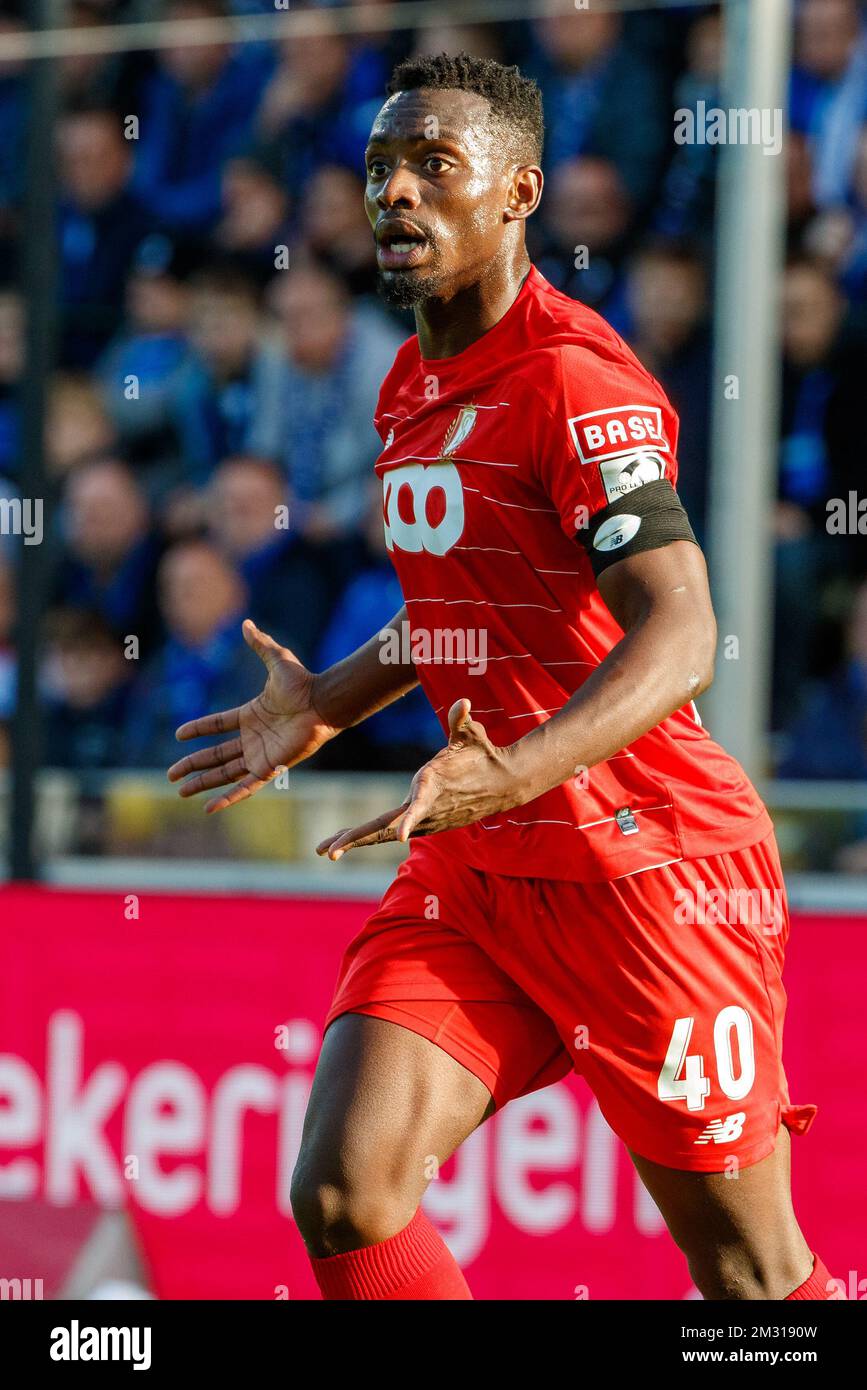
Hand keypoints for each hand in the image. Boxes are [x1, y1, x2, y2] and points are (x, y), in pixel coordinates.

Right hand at [167, 619, 338, 812]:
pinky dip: (228, 798)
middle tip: (170, 775)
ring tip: (179, 792)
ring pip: (224, 774)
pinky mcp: (269, 768)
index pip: (217, 725)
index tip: (178, 735)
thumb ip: (260, 645)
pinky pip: (245, 787)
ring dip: (202, 783)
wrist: (322, 702)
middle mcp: (252, 738)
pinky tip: (209, 808)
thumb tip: (247, 623)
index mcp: (250, 715)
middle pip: (214, 756)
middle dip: (192, 766)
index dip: (198, 730)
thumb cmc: (303, 683)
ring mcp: (260, 755)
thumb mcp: (276, 660)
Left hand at [316, 699, 520, 859]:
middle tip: (329, 852)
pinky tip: (344, 839)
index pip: (419, 806)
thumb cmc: (483, 755)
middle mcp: (426, 809)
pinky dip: (366, 835)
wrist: (503, 784)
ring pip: (383, 833)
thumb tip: (462, 703)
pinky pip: (388, 831)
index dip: (408, 821)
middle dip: (356, 839)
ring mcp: (424, 821)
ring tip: (322, 849)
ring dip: (353, 840)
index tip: (398, 837)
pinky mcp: (423, 824)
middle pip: (386, 828)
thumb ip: (461, 721)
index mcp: (433, 787)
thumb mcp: (471, 736)